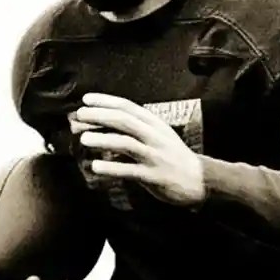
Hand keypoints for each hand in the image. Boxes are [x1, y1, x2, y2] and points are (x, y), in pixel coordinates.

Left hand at [72, 93, 205, 208]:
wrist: (199, 180)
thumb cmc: (173, 157)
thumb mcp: (159, 136)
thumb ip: (136, 130)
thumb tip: (104, 125)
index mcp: (155, 124)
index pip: (128, 107)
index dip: (106, 101)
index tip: (86, 99)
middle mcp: (155, 136)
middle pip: (125, 121)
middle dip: (101, 116)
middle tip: (80, 115)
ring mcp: (155, 156)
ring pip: (127, 143)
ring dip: (104, 140)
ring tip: (84, 139)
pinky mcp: (154, 176)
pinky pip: (130, 170)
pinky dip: (112, 168)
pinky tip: (96, 167)